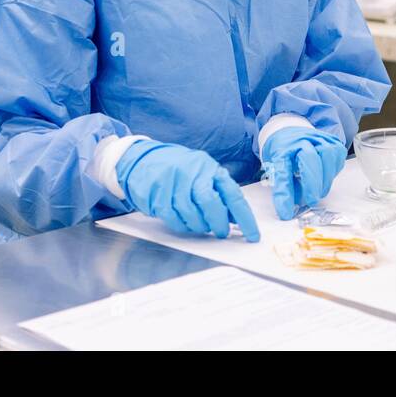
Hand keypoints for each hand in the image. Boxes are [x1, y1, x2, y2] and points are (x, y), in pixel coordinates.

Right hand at [117, 142, 259, 241]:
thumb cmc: (178, 170)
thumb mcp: (202, 174)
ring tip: (200, 225)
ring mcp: (174, 183)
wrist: (142, 160)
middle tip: (221, 232)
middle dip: (218, 223)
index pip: (233, 194)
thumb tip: (236, 218)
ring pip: (192, 214)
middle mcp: (193, 173)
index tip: (253, 235)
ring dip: (199, 226)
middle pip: (211, 203)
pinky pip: (174, 219)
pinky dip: (182, 225)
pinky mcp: (158, 195)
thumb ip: (219, 193)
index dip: (245, 218)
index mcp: (210, 168)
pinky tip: (183, 221)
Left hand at [262, 128, 346, 219]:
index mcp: (281, 149)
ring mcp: (317, 137)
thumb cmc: (283, 153)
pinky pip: (338, 155)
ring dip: (326, 178)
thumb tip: (293, 207)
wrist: (289, 131)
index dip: (285, 193)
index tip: (286, 213)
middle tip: (311, 201)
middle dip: (312, 183)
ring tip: (319, 192)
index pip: (282, 171)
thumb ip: (286, 186)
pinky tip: (326, 177)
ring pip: (328, 154)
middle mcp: (300, 140)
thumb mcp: (276, 169)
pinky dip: (334, 170)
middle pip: (308, 157)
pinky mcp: (331, 140)